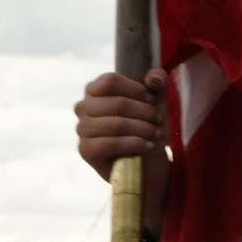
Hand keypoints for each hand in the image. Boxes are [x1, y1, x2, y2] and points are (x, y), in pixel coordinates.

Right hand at [75, 69, 167, 183]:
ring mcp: (82, 129)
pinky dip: (134, 144)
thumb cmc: (146, 128)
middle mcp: (83, 107)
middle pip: (117, 103)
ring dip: (142, 129)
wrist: (145, 164)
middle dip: (145, 113)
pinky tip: (148, 146)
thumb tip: (155, 77)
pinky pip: (110, 144)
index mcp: (94, 90)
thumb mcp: (155, 102)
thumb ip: (156, 83)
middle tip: (159, 121)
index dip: (136, 89)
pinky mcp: (85, 150)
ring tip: (157, 135)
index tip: (152, 101)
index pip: (110, 81)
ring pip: (115, 123)